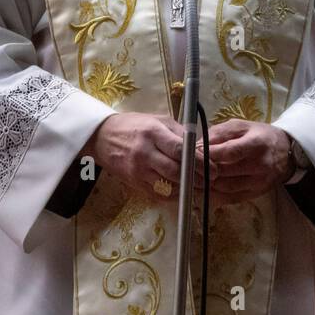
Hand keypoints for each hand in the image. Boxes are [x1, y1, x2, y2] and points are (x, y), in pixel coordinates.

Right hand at [85, 112, 202, 199]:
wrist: (102, 137)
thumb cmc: (133, 125)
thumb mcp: (157, 120)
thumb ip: (179, 132)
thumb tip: (200, 147)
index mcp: (152, 133)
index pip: (179, 150)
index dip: (198, 161)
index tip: (212, 166)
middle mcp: (144, 153)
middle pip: (175, 171)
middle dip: (196, 178)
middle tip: (210, 180)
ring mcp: (138, 170)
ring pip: (167, 186)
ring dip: (187, 189)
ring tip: (200, 188)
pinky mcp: (134, 183)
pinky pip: (158, 194)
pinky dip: (173, 195)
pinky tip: (183, 192)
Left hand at [195, 120, 293, 209]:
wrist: (286, 153)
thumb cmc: (260, 135)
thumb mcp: (242, 126)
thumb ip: (219, 133)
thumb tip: (197, 145)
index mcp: (257, 144)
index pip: (230, 152)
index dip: (209, 154)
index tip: (193, 153)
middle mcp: (260, 165)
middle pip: (225, 172)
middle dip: (203, 170)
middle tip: (186, 167)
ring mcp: (259, 183)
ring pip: (226, 187)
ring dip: (206, 184)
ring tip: (192, 177)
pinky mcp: (256, 194)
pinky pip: (231, 198)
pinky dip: (214, 196)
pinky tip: (202, 190)